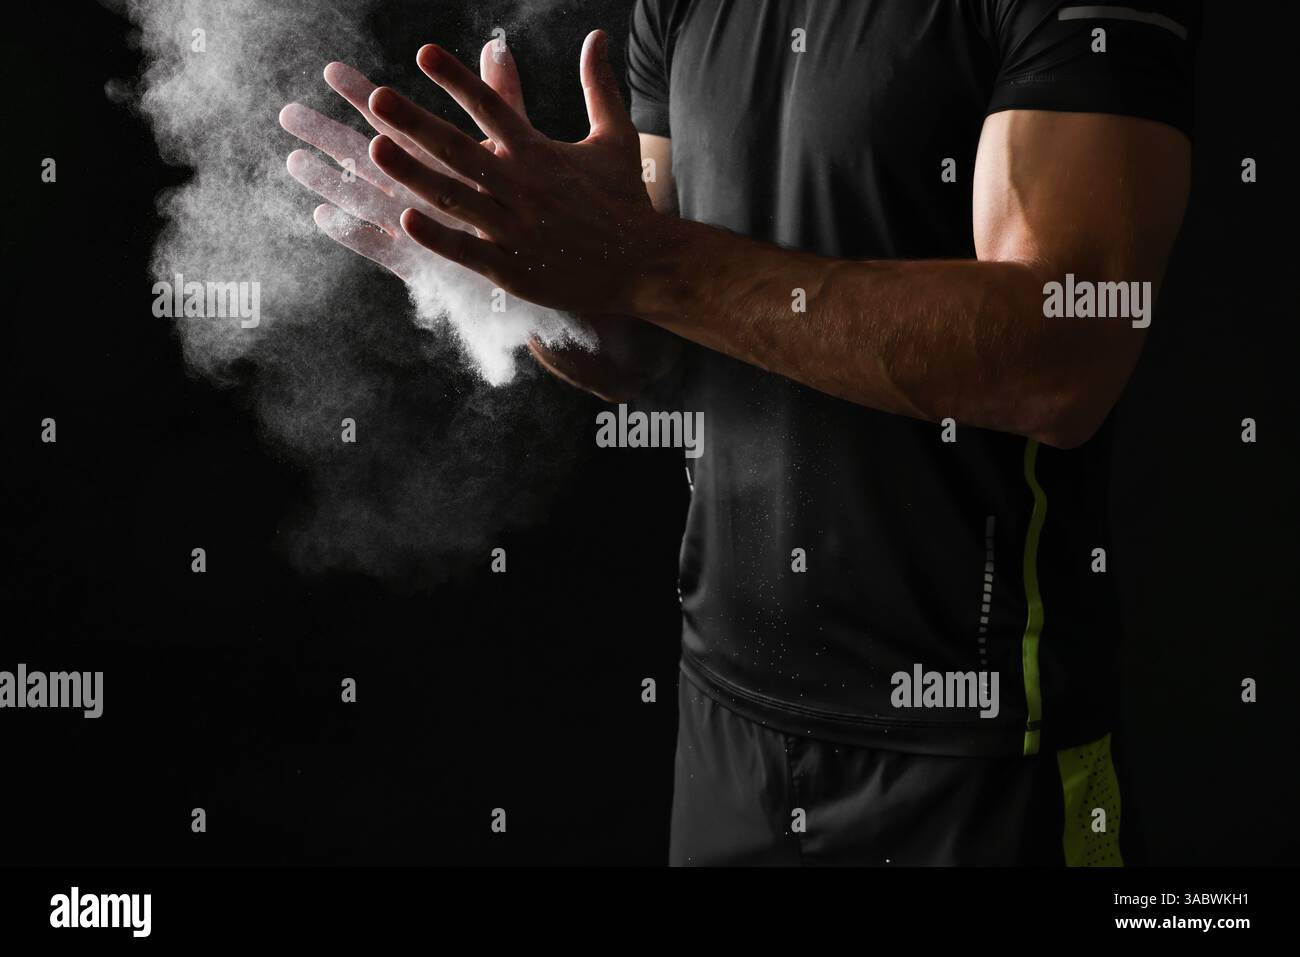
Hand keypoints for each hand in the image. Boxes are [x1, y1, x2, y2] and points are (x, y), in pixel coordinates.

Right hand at [279, 43, 529, 282]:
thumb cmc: (520, 207)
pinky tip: (324, 216)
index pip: (395, 123)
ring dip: (330, 183)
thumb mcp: (515, 150)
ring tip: (294, 161)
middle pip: (368, 159)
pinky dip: (355, 235)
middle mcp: (419, 194)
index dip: (365, 98)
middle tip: (289, 113)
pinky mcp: (421, 266)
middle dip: (329, 136)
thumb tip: (496, 46)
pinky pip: (382, 250)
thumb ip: (501, 102)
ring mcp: (416, 230)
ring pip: (366, 203)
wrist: (538, 266)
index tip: (332, 71)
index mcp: (437, 164)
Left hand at [365, 31, 667, 315]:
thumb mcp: (616, 138)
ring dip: (413, 173)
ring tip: (374, 150)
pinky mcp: (514, 270)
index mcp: (542, 153)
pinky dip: (438, 236)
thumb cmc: (627, 201)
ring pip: (456, 198)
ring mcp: (516, 229)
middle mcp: (524, 187)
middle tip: (376, 98)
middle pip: (461, 149)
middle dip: (416, 123)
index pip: (493, 107)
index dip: (457, 79)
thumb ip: (600, 86)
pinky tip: (405, 219)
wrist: (646, 266)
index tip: (423, 53)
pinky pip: (469, 251)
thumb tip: (598, 36)